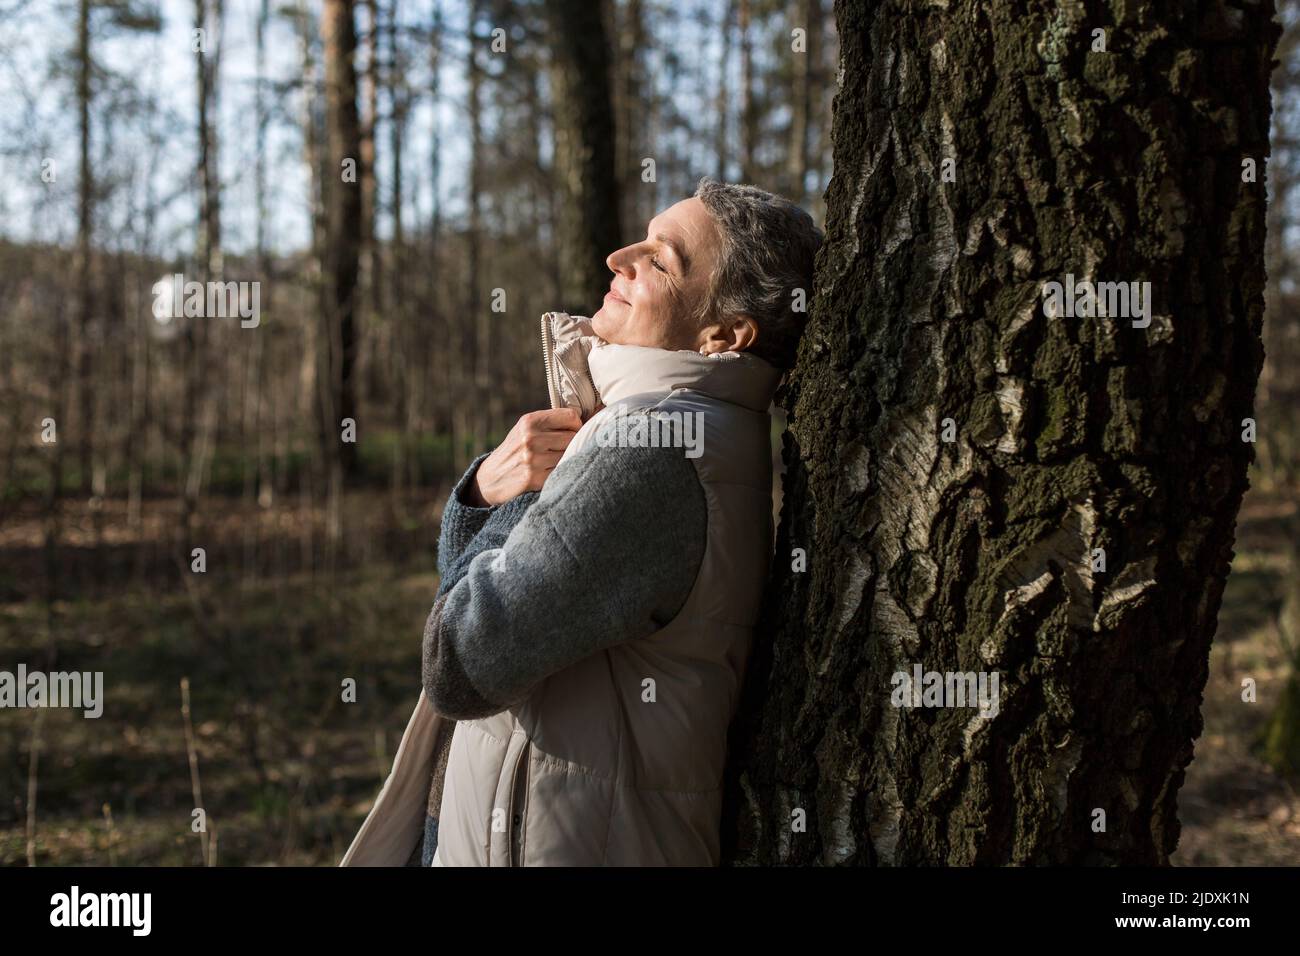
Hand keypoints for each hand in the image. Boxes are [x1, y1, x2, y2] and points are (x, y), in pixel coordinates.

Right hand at [466, 407, 584, 506]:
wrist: (490, 479)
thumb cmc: (516, 451)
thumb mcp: (526, 429)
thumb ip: (551, 423)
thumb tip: (593, 416)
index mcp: (530, 421)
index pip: (571, 416)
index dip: (577, 425)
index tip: (572, 432)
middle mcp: (531, 437)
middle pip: (574, 437)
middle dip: (573, 444)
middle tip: (562, 450)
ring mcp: (533, 459)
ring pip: (570, 455)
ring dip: (567, 460)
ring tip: (553, 462)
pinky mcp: (535, 479)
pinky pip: (562, 472)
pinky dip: (561, 473)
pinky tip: (550, 473)